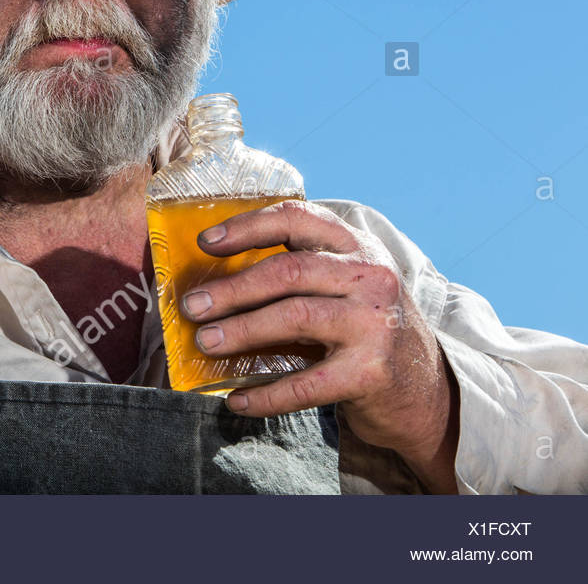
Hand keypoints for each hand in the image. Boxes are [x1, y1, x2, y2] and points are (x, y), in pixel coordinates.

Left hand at [182, 199, 460, 492]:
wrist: (424, 392)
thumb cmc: (362, 332)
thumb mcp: (341, 288)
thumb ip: (295, 275)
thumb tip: (211, 283)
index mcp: (357, 247)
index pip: (297, 218)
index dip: (247, 226)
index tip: (205, 242)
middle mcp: (371, 277)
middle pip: (288, 271)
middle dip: (232, 289)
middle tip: (192, 306)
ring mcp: (375, 324)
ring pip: (294, 317)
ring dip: (241, 331)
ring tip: (205, 343)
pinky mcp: (373, 372)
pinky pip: (306, 383)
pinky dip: (266, 393)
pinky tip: (237, 399)